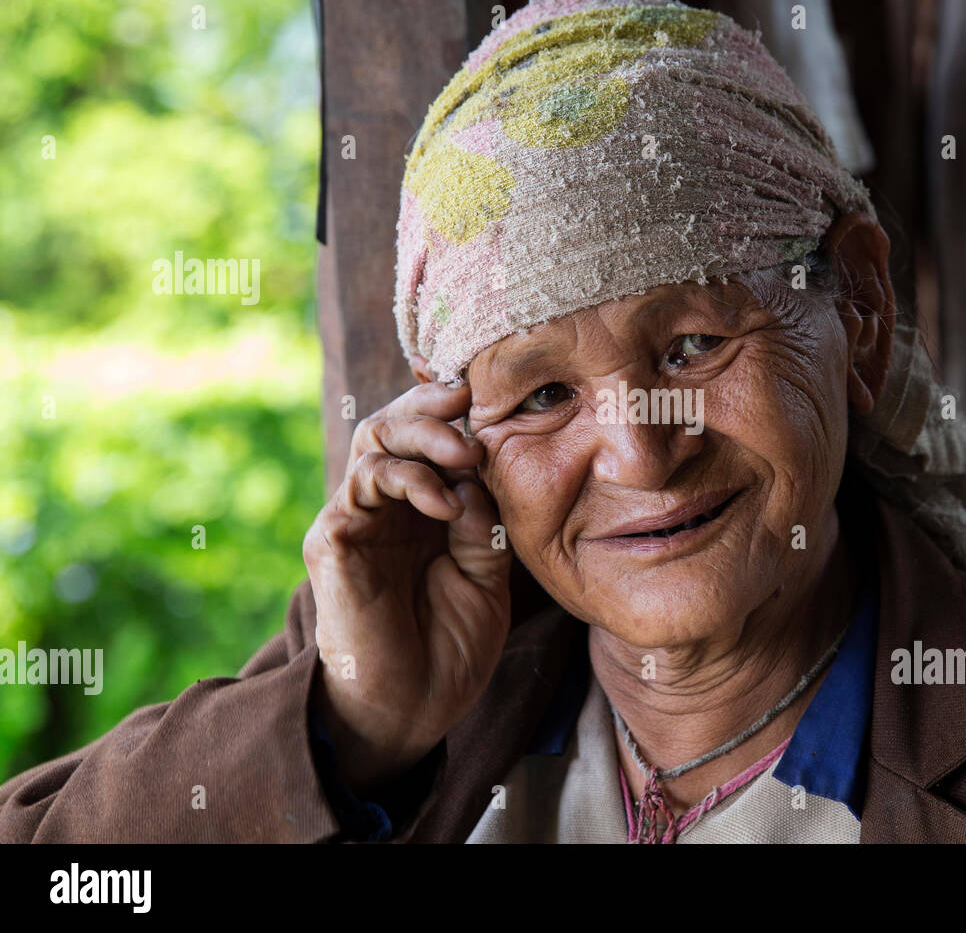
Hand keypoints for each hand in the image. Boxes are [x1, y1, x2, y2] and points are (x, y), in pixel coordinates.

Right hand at [303, 381, 510, 792]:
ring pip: (374, 439)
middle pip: (395, 423)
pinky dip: (407, 479)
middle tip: (473, 408)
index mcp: (422, 507)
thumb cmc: (451, 646)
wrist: (413, 709)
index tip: (492, 394)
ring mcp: (356, 518)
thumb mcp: (487, 571)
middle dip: (435, 407)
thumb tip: (479, 464)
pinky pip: (363, 484)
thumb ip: (483, 518)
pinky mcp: (334, 539)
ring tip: (466, 454)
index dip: (453, 410)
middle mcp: (385, 505)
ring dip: (424, 435)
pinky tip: (444, 503)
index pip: (427, 436)